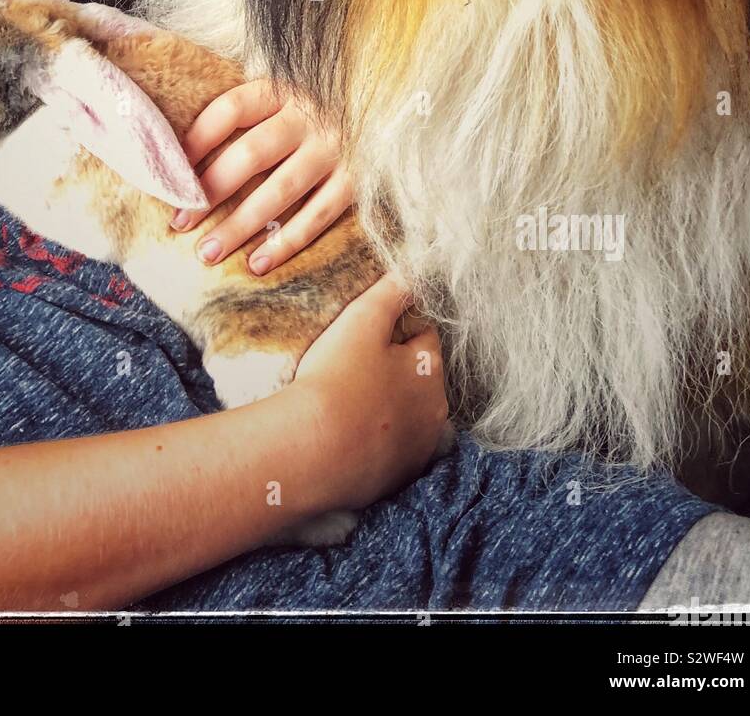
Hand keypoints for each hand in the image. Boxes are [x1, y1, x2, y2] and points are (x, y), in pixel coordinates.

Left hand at [168, 78, 353, 273]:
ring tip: (208, 252)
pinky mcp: (358, 178)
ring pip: (280, 190)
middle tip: (180, 223)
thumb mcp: (290, 95)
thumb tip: (189, 152)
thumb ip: (254, 113)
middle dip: (209, 192)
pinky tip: (258, 263)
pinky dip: (287, 242)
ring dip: (240, 225)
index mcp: (285, 89)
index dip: (196, 139)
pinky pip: (318, 215)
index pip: (231, 109)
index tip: (170, 172)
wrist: (396, 108)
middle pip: (250, 153)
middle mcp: (310, 115)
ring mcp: (336, 147)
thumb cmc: (325, 106)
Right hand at [291, 272, 451, 512]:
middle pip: (419, 378)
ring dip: (389, 408)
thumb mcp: (361, 321)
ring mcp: (418, 449)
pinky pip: (392, 450)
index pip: (425, 335)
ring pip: (408, 416)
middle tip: (353, 368)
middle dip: (396, 371)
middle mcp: (436, 411)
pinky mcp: (398, 479)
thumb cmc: (336, 379)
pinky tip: (350, 436)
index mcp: (431, 368)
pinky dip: (378, 441)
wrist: (313, 452)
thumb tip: (411, 270)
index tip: (366, 334)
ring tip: (349, 404)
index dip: (396, 329)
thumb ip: (389, 292)